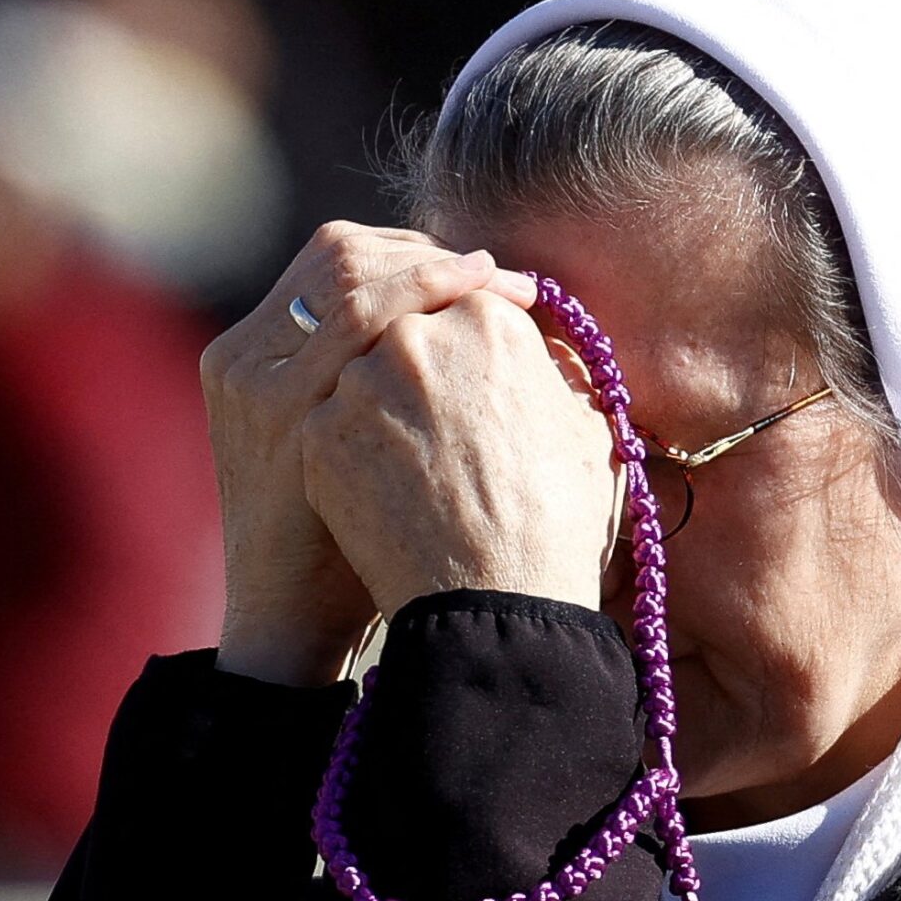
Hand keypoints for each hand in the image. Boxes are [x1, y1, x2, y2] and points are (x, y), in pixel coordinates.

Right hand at [203, 221, 538, 683]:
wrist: (293, 617)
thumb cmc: (342, 542)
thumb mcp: (340, 446)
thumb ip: (370, 384)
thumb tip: (454, 324)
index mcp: (251, 354)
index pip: (332, 259)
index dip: (410, 255)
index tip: (477, 272)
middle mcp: (244, 355)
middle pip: (339, 252)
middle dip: (428, 254)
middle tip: (499, 274)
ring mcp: (256, 377)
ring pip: (351, 273)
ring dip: (437, 270)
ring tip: (505, 286)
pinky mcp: (280, 405)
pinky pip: (360, 319)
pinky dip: (427, 300)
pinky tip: (482, 312)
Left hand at [298, 291, 616, 618]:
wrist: (494, 603)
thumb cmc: (556, 520)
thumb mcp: (583, 429)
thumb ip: (555, 368)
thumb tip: (542, 344)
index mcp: (485, 319)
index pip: (462, 297)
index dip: (466, 327)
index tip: (465, 351)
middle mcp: (413, 335)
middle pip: (400, 320)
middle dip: (415, 352)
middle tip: (431, 395)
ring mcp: (356, 383)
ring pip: (357, 365)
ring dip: (379, 394)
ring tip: (411, 444)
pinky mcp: (318, 433)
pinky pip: (329, 418)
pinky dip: (352, 442)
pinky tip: (381, 478)